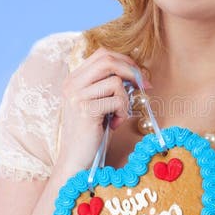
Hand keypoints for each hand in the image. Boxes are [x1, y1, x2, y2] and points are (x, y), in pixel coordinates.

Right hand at [57, 46, 150, 170]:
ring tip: (118, 116)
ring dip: (125, 100)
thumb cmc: (92, 133)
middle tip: (143, 87)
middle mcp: (71, 84)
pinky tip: (113, 125)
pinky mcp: (85, 109)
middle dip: (131, 72)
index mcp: (73, 79)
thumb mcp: (98, 104)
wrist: (76, 160)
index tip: (138, 75)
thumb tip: (136, 73)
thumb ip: (108, 86)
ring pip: (115, 82)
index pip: (102, 54)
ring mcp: (76, 96)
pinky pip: (117, 100)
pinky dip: (122, 113)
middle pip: (108, 60)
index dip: (125, 60)